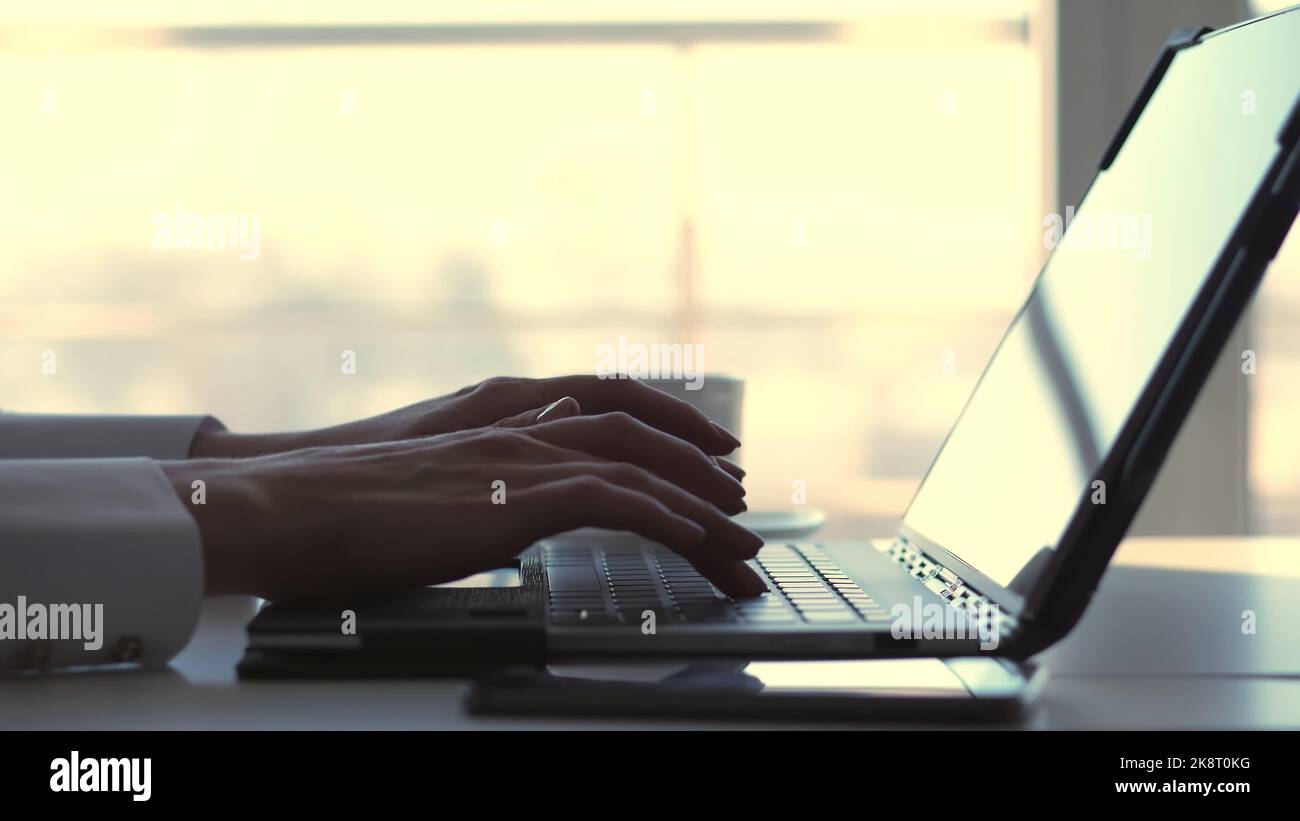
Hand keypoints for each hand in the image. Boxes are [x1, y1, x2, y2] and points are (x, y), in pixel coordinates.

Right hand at [162, 416, 766, 601]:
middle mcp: (522, 432)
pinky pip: (614, 501)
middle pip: (638, 439)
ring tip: (745, 542)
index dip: (663, 437)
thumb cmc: (347, 510)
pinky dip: (665, 518)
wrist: (294, 508)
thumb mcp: (432, 484)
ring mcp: (521, 460)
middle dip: (699, 472)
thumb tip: (522, 487)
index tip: (703, 465)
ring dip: (701, 507)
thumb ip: (486, 475)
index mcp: (502, 429)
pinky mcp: (516, 498)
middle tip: (744, 505)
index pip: (605, 419)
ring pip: (640, 470)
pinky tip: (698, 540)